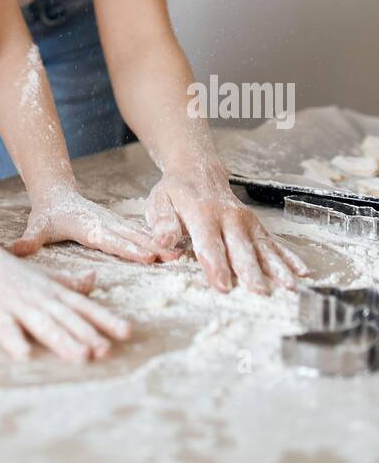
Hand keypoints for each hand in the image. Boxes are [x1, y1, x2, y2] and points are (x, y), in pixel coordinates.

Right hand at [0, 241, 131, 361]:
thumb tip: (95, 278)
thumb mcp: (43, 273)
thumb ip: (69, 281)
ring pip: (43, 324)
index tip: (127, 332)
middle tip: (107, 350)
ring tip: (81, 357)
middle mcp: (38, 298)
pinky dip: (15, 341)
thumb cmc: (8, 269)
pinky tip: (25, 355)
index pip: (83, 306)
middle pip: (66, 318)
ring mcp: (16, 305)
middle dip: (87, 334)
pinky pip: (6, 330)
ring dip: (63, 340)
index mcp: (51, 290)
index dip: (105, 319)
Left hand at [10, 186, 179, 263]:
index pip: (110, 240)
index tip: (148, 256)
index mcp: (88, 227)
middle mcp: (105, 223)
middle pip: (132, 237)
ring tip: (179, 255)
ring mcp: (114, 222)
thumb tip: (15, 249)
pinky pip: (139, 233)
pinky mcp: (118, 224)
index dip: (129, 249)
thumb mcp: (37, 227)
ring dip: (159, 244)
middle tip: (174, 257)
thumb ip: (29, 240)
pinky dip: (155, 240)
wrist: (57, 193)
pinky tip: (171, 249)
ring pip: (139, 234)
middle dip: (153, 247)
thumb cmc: (48, 215)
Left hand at [145, 166, 309, 292]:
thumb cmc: (176, 192)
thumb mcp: (159, 202)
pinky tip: (302, 271)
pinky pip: (275, 242)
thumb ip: (161, 222)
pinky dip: (289, 257)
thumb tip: (163, 241)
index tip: (222, 285)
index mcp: (202, 214)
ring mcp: (246, 222)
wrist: (198, 170)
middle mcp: (229, 218)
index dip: (216, 265)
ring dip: (277, 268)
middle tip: (258, 292)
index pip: (210, 243)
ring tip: (290, 287)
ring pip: (263, 247)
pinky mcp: (257, 226)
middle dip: (250, 271)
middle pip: (240, 248)